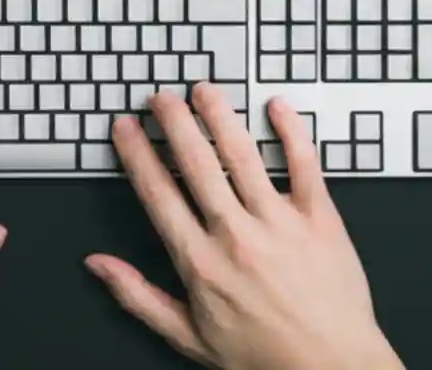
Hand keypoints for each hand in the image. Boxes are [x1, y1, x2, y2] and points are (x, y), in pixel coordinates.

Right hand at [86, 85, 402, 369]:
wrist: (332, 369)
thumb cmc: (264, 356)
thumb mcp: (187, 336)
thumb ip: (137, 296)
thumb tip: (98, 265)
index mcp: (200, 261)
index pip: (158, 193)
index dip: (137, 153)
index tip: (125, 127)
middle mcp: (236, 235)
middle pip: (196, 162)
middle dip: (172, 121)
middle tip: (160, 96)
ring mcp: (280, 223)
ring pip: (243, 154)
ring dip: (219, 115)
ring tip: (203, 90)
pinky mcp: (320, 219)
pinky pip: (304, 164)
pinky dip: (291, 131)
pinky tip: (277, 106)